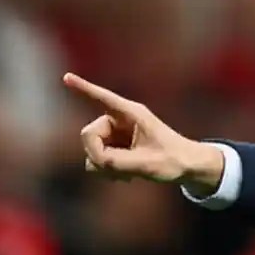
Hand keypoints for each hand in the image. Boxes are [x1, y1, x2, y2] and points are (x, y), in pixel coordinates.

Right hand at [62, 72, 223, 192]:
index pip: (104, 98)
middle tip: (116, 172)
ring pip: (92, 149)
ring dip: (103, 166)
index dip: (84, 88)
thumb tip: (95, 162)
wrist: (188, 167)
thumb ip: (118, 162)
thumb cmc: (174, 160)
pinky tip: (125, 176)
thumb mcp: (147, 164)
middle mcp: (120, 120)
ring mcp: (116, 133)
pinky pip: (98, 158)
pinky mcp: (116, 146)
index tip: (66, 77)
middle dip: (98, 155)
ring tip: (126, 176)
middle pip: (89, 135)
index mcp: (131, 114)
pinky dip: (106, 169)